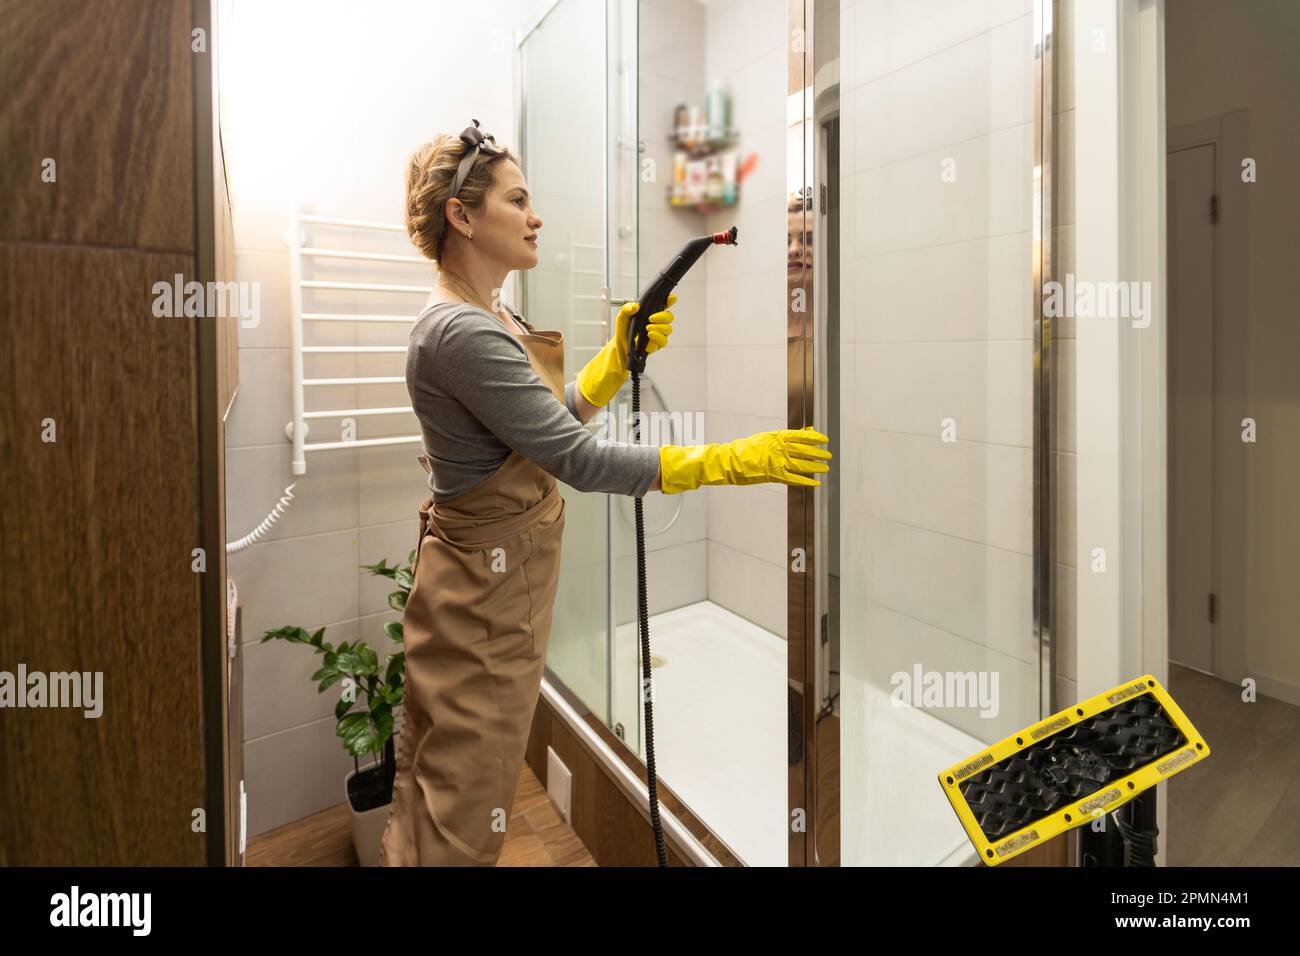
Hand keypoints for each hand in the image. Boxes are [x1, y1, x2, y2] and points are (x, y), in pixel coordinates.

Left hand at [576, 292, 676, 407]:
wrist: (619, 351)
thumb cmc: (622, 333)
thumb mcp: (622, 318)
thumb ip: (627, 309)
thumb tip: (635, 306)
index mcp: (650, 314)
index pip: (664, 304)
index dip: (670, 300)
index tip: (671, 299)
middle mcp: (656, 324)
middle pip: (669, 317)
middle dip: (663, 317)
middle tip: (651, 318)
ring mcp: (658, 335)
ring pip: (668, 330)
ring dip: (659, 328)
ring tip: (647, 329)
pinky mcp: (657, 346)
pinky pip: (663, 342)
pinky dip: (657, 339)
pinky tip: (649, 339)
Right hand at [657, 426, 831, 494]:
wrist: (731, 461)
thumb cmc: (747, 449)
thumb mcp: (766, 438)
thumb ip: (785, 437)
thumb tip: (804, 433)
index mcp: (776, 436)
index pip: (801, 435)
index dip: (814, 438)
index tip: (824, 439)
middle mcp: (779, 448)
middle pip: (804, 450)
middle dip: (818, 454)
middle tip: (828, 455)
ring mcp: (777, 461)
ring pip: (802, 464)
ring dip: (816, 467)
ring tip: (826, 468)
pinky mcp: (774, 475)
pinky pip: (794, 479)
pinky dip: (806, 481)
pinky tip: (816, 483)